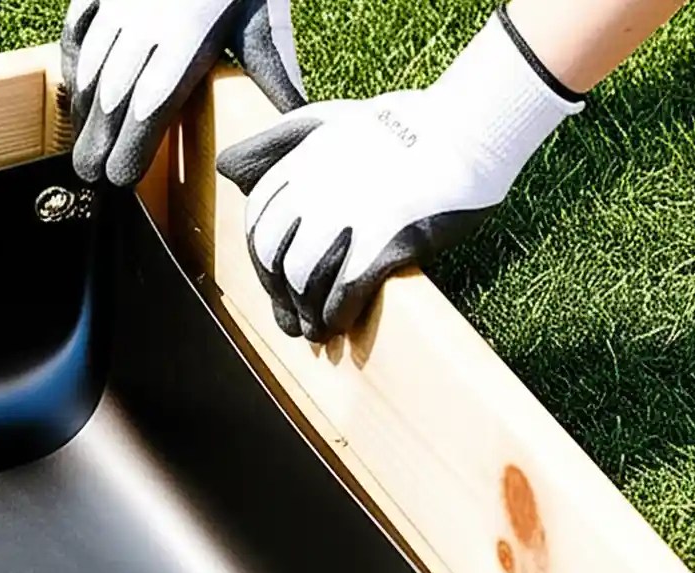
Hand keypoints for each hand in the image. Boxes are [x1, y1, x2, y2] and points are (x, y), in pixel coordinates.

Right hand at [61, 0, 305, 186]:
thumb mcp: (264, 15)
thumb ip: (273, 68)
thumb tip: (298, 120)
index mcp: (188, 37)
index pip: (153, 103)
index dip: (133, 143)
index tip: (120, 177)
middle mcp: (147, 22)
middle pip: (116, 91)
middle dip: (100, 137)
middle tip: (87, 175)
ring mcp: (122, 1)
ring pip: (94, 60)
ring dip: (84, 105)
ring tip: (80, 143)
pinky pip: (80, 21)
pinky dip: (73, 54)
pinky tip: (74, 82)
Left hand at [216, 11, 583, 341]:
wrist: (468, 130)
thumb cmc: (406, 124)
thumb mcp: (330, 117)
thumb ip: (279, 139)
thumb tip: (226, 167)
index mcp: (301, 164)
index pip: (260, 226)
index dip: (263, 265)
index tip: (278, 286)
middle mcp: (316, 190)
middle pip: (275, 258)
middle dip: (280, 297)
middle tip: (293, 323)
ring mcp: (349, 217)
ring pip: (304, 280)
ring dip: (308, 314)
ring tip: (318, 333)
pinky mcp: (385, 241)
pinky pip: (344, 292)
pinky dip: (337, 315)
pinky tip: (342, 324)